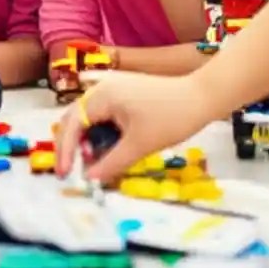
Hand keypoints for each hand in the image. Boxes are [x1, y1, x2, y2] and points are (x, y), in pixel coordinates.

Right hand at [53, 71, 212, 181]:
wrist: (203, 97)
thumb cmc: (171, 118)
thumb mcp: (140, 146)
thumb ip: (111, 163)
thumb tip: (90, 179)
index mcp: (102, 96)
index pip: (72, 125)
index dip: (65, 151)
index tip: (65, 175)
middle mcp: (102, 88)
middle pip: (74, 119)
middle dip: (72, 146)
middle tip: (73, 171)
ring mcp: (112, 89)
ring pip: (88, 118)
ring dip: (88, 141)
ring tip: (95, 163)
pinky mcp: (123, 94)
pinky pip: (103, 115)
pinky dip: (101, 134)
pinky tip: (110, 149)